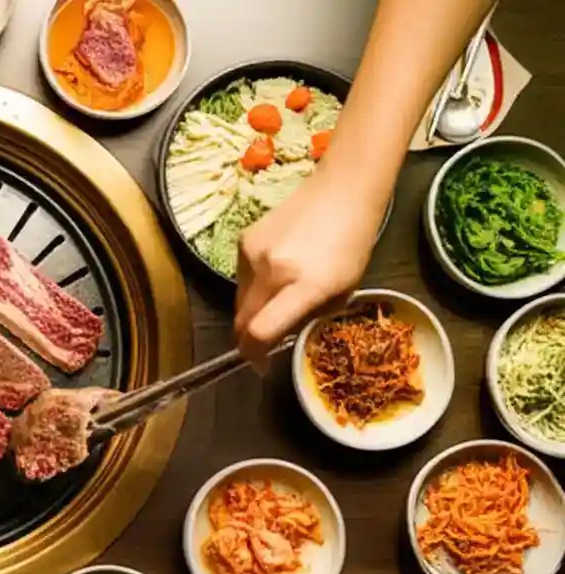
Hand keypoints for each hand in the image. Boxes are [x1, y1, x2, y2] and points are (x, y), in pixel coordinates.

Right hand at [234, 168, 384, 366]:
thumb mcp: (343, 289)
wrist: (341, 191)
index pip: (261, 331)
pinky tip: (273, 275)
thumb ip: (311, 315)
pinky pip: (241, 277)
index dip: (255, 354)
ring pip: (239, 299)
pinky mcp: (243, 241)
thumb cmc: (352, 243)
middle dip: (246, 339)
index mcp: (305, 286)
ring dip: (250, 311)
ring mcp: (253, 254)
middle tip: (259, 345)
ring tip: (273, 303)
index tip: (260, 364)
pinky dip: (252, 286)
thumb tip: (284, 333)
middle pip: (242, 320)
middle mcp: (273, 271)